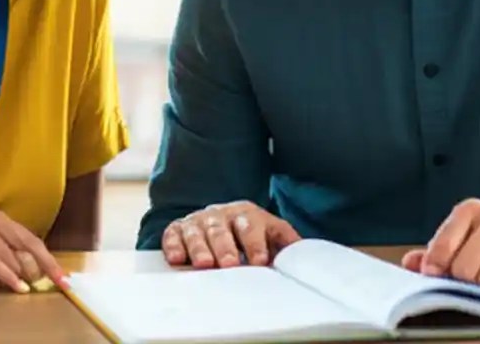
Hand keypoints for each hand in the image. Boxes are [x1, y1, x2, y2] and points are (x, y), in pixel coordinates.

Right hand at [0, 211, 64, 291]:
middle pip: (28, 245)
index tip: (65, 279)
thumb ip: (2, 259)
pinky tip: (18, 287)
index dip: (50, 260)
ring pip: (11, 256)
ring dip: (24, 275)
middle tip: (61, 285)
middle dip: (47, 268)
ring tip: (32, 290)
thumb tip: (32, 275)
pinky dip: (7, 276)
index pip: (31, 240)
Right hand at [162, 201, 300, 268]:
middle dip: (225, 246)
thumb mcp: (273, 234)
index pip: (251, 227)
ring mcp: (198, 221)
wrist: (224, 219)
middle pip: (221, 228)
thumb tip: (307, 258)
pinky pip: (173, 234)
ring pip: (197, 231)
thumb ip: (287, 243)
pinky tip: (176, 258)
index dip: (255, 244)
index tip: (259, 261)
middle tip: (229, 264)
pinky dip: (173, 245)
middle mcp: (221, 215)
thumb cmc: (252, 233)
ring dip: (200, 247)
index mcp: (247, 215)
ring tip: (204, 263)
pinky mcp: (178, 229)